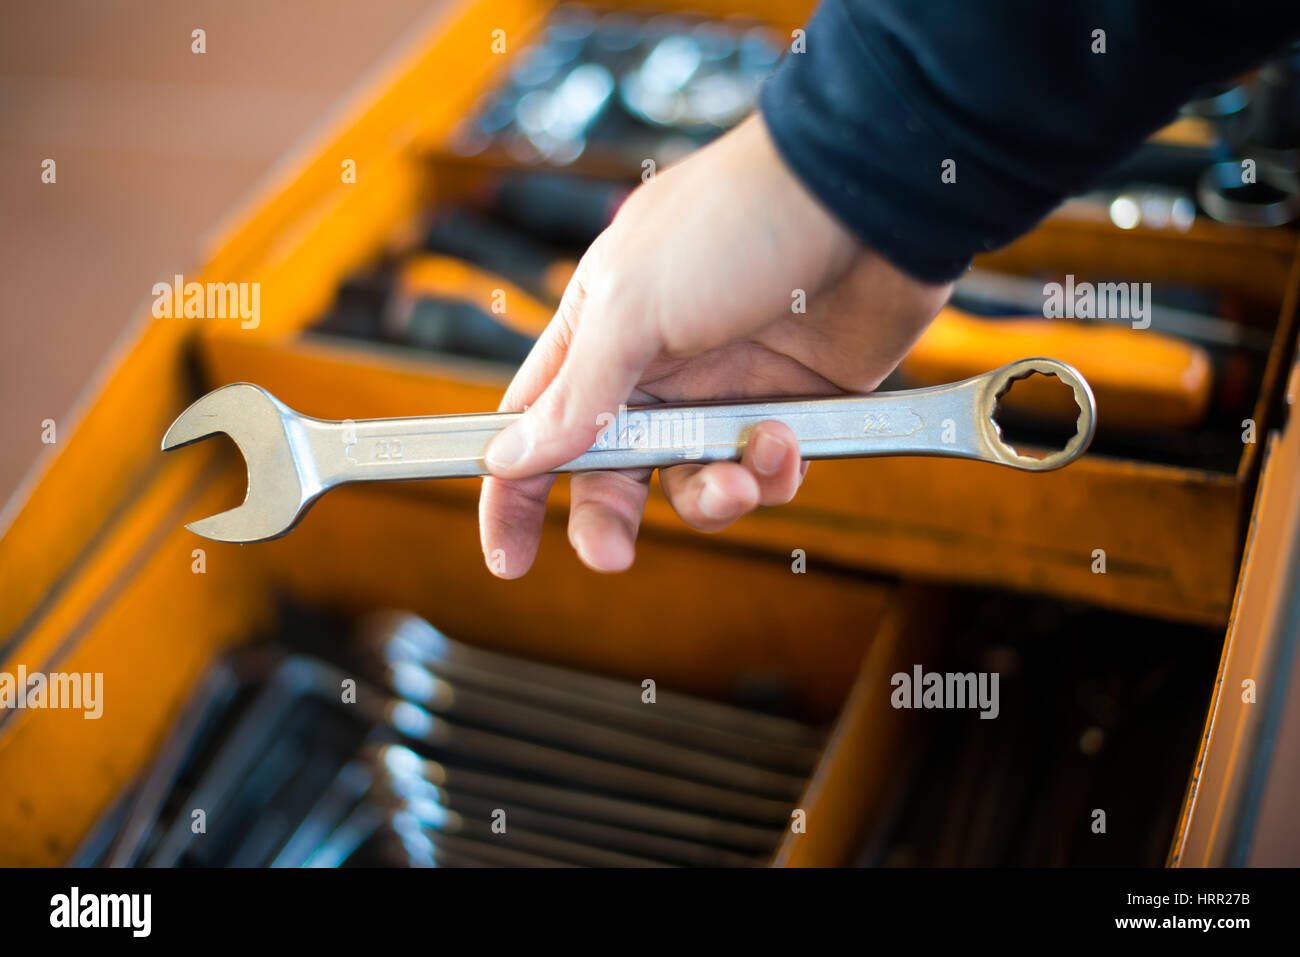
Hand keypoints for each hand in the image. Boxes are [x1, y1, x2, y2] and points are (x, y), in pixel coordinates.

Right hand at [479, 113, 950, 577]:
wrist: (864, 198)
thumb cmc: (733, 223)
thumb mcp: (634, 306)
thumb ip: (576, 396)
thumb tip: (510, 459)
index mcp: (597, 334)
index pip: (534, 426)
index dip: (513, 494)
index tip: (507, 559)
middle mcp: (654, 371)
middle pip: (611, 476)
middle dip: (610, 522)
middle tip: (614, 556)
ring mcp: (723, 392)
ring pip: (694, 486)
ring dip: (713, 496)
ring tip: (741, 472)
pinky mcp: (790, 407)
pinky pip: (764, 475)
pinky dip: (773, 472)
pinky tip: (787, 438)